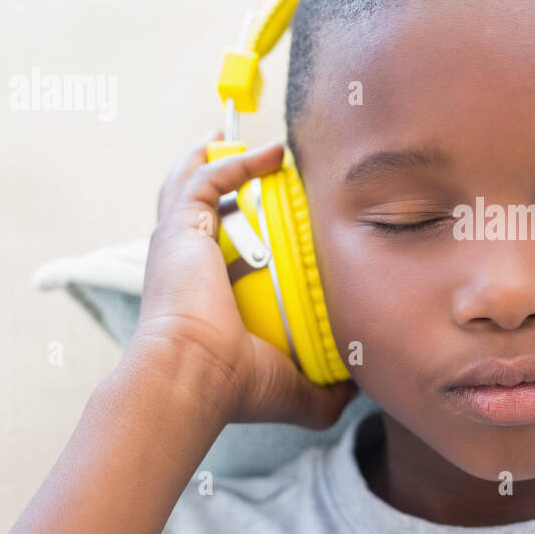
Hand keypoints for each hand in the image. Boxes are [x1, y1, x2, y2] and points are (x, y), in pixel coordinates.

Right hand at [128, 128, 358, 429]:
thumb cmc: (233, 385)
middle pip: (197, 207)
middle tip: (259, 161)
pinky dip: (236, 160)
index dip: (242, 229)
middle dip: (223, 179)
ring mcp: (177, 243)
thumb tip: (357, 390)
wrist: (194, 374)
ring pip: (191, 182)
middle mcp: (183, 264)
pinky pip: (206, 177)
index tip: (277, 215)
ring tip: (258, 143)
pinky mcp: (179, 227)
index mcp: (200, 296)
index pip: (214, 250)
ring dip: (222, 156)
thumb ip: (324, 390)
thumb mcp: (291, 388)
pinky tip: (272, 153)